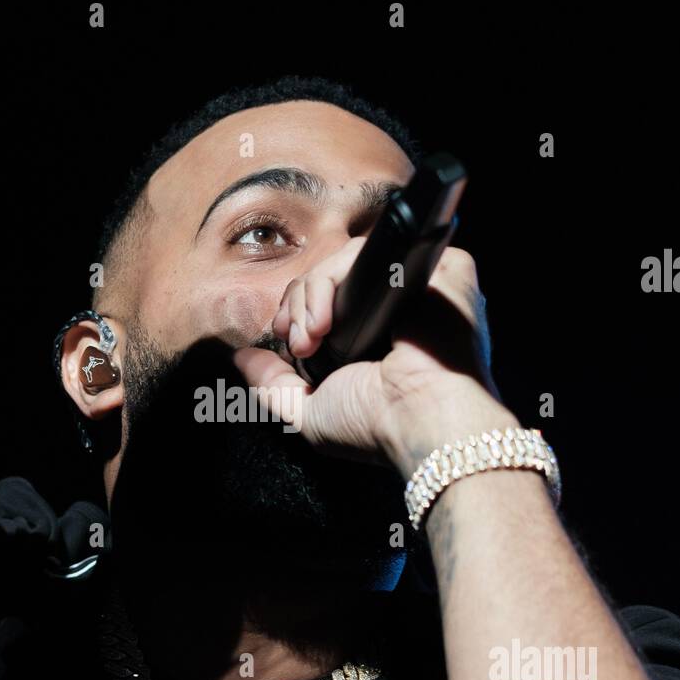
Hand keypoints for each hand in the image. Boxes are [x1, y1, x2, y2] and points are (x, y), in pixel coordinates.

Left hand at [231, 238, 519, 478]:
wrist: (421, 420)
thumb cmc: (378, 427)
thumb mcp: (311, 413)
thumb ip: (274, 385)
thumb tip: (241, 360)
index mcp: (380, 335)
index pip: (327, 299)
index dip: (297, 314)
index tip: (290, 343)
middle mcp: (401, 305)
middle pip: (329, 276)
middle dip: (297, 309)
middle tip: (300, 346)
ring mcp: (421, 283)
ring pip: (342, 260)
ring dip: (309, 299)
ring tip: (311, 341)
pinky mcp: (438, 266)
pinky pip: (366, 252)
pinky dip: (334, 278)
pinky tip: (330, 321)